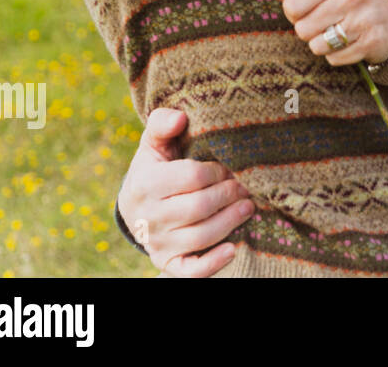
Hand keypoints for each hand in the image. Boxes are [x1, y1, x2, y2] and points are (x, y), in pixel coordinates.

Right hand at [117, 108, 254, 276]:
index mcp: (144, 184)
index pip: (191, 177)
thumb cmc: (156, 167)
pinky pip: (189, 270)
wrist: (137, 206)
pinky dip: (212, 263)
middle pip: (199, 207)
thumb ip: (163, 124)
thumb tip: (180, 117)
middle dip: (229, 195)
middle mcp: (148, 217)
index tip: (230, 166)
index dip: (217, 171)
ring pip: (200, 237)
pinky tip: (232, 249)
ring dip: (231, 221)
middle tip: (247, 185)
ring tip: (250, 207)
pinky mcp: (166, 262)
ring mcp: (157, 243)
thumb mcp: (155, 143)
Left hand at [262, 0, 387, 66]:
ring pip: (317, 46)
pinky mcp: (371, 41)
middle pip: (302, 29)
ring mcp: (362, 18)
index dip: (297, 14)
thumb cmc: (347, 3)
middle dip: (311, 31)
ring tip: (339, 33)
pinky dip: (338, 56)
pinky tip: (351, 43)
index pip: (292, 6)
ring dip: (324, 45)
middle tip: (330, 23)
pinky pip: (334, 58)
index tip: (313, 10)